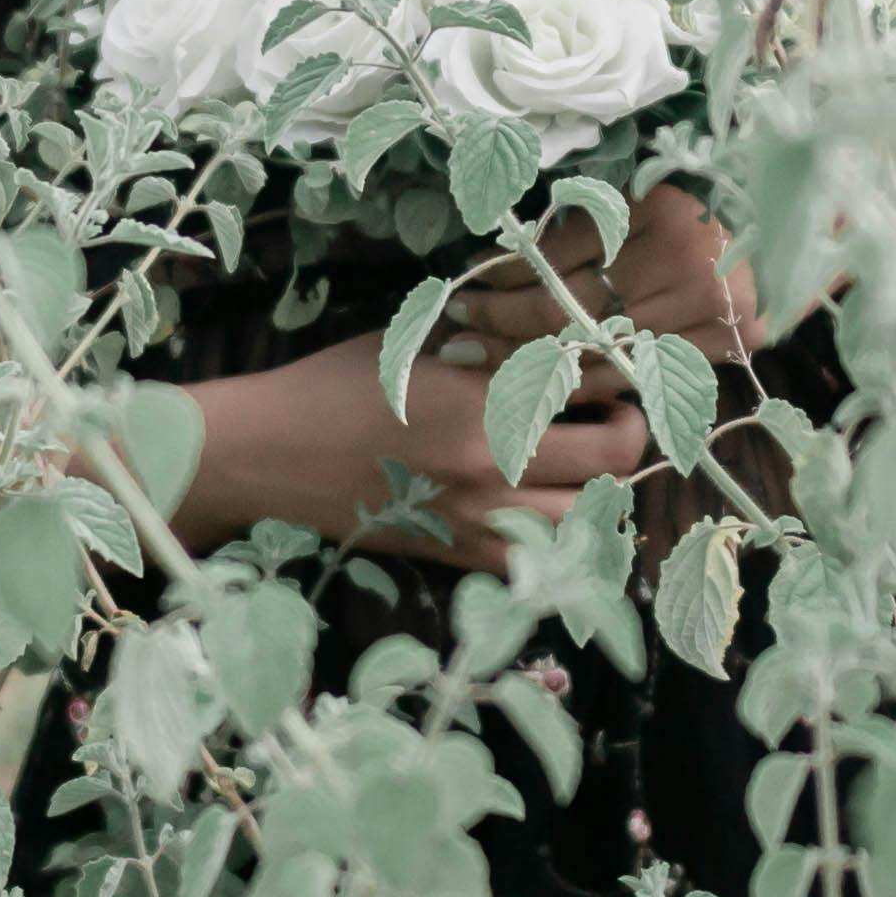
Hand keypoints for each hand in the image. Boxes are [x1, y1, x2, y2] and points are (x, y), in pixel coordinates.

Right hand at [183, 327, 655, 573]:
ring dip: (603, 488)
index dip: (615, 370)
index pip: (588, 384)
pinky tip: (554, 510)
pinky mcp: (455, 552)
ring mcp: (475, 518)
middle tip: (618, 412)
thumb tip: (550, 334)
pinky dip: (562, 540)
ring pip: (586, 518)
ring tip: (590, 464)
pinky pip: (537, 562)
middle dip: (627, 430)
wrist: (268, 456)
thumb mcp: (410, 344)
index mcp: (479, 400)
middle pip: (610, 456)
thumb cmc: (332, 386)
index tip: (616, 362)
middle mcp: (489, 466)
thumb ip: (483, 344)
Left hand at [444, 182, 759, 385]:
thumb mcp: (640, 202)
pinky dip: (578, 382)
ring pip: (592, 350)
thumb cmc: (706, 213)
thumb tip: (501, 261)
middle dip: (504, 319)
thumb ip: (588, 229)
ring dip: (527, 358)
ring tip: (479, 355)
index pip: (561, 257)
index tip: (467, 281)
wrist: (799, 234)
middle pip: (569, 308)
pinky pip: (630, 374)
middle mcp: (688, 262)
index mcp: (660, 211)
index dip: (506, 274)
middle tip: (461, 323)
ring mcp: (710, 311)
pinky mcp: (727, 345)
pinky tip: (539, 385)